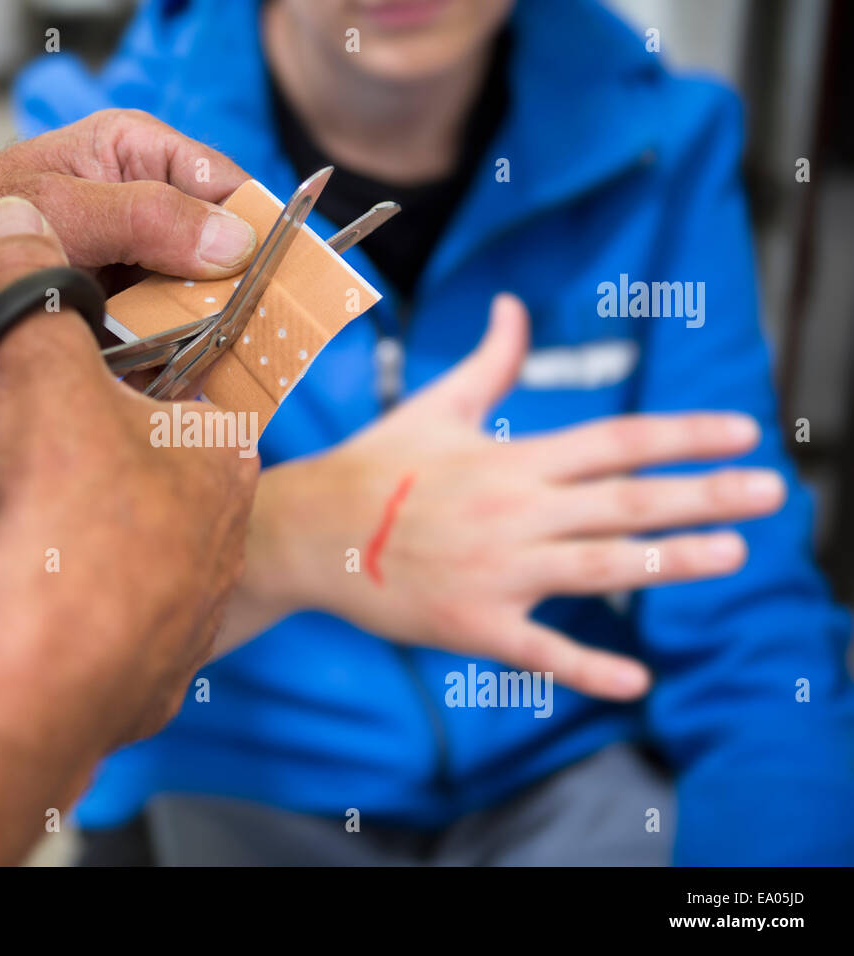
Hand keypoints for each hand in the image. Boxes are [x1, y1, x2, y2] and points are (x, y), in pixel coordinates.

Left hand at [0, 109, 257, 379]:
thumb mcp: (60, 212)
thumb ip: (149, 221)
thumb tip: (233, 241)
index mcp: (136, 156)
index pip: (227, 188)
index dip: (261, 235)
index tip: (289, 284)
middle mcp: (138, 211)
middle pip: (219, 254)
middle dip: (234, 297)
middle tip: (257, 342)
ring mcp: (123, 270)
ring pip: (192, 306)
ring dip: (200, 339)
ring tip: (215, 372)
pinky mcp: (105, 321)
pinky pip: (156, 343)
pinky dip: (166, 366)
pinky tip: (172, 388)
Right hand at [0, 196, 259, 747]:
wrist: (37, 660)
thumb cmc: (63, 508)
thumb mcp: (41, 354)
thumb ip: (30, 280)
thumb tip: (17, 222)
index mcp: (222, 455)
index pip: (182, 392)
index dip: (110, 381)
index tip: (62, 390)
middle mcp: (222, 539)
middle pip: (130, 475)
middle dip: (59, 466)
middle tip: (19, 468)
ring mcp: (188, 616)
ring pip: (101, 551)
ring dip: (41, 533)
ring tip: (3, 531)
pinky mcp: (146, 677)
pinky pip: (87, 621)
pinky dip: (43, 600)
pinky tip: (8, 589)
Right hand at [238, 294, 785, 698]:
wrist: (306, 531)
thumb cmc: (375, 466)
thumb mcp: (435, 407)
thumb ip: (490, 363)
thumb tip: (515, 305)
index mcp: (510, 459)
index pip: (614, 441)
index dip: (682, 435)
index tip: (742, 433)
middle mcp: (512, 511)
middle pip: (624, 500)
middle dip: (703, 494)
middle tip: (771, 492)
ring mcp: (494, 571)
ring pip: (598, 567)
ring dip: (671, 562)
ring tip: (734, 553)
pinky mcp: (471, 624)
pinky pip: (538, 649)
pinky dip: (587, 667)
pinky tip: (637, 681)